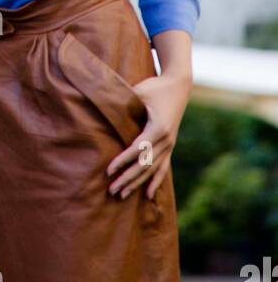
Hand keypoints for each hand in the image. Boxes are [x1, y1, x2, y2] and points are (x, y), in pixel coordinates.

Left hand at [106, 71, 191, 200]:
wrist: (178, 86)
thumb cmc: (156, 86)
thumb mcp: (140, 91)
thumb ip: (124, 100)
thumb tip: (103, 105)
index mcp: (158, 128)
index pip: (137, 150)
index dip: (122, 161)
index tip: (108, 171)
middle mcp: (166, 140)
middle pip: (144, 165)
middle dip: (127, 178)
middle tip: (112, 191)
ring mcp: (170, 145)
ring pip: (152, 169)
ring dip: (137, 183)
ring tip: (123, 195)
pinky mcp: (170, 146)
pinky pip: (163, 168)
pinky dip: (155, 181)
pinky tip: (149, 195)